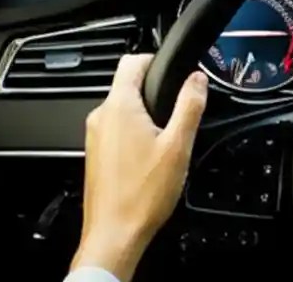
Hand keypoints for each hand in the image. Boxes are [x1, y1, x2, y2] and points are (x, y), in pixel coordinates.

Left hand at [71, 54, 208, 281]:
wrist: (114, 234)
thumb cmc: (142, 194)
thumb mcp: (177, 146)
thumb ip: (189, 106)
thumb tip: (197, 79)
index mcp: (119, 106)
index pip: (131, 60)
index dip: (155, 59)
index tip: (172, 70)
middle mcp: (101, 116)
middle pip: (127, 85)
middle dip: (154, 93)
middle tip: (177, 113)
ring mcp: (95, 136)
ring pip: (122, 110)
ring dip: (144, 116)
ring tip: (165, 140)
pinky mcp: (95, 154)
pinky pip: (116, 131)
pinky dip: (133, 135)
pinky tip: (149, 159)